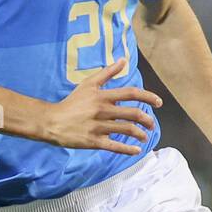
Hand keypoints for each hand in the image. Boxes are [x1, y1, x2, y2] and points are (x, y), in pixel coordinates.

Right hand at [44, 60, 161, 154]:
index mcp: (103, 96)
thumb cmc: (72, 102)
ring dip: (140, 134)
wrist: (52, 121)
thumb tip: (123, 60)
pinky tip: (136, 150)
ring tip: (145, 137)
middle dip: (147, 119)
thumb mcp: (88, 84)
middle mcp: (103, 110)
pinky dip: (128, 149)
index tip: (158, 102)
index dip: (148, 97)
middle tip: (152, 124)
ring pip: (127, 130)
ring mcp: (98, 127)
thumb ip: (107, 73)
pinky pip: (115, 146)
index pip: (131, 93)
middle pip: (133, 113)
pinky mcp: (94, 141)